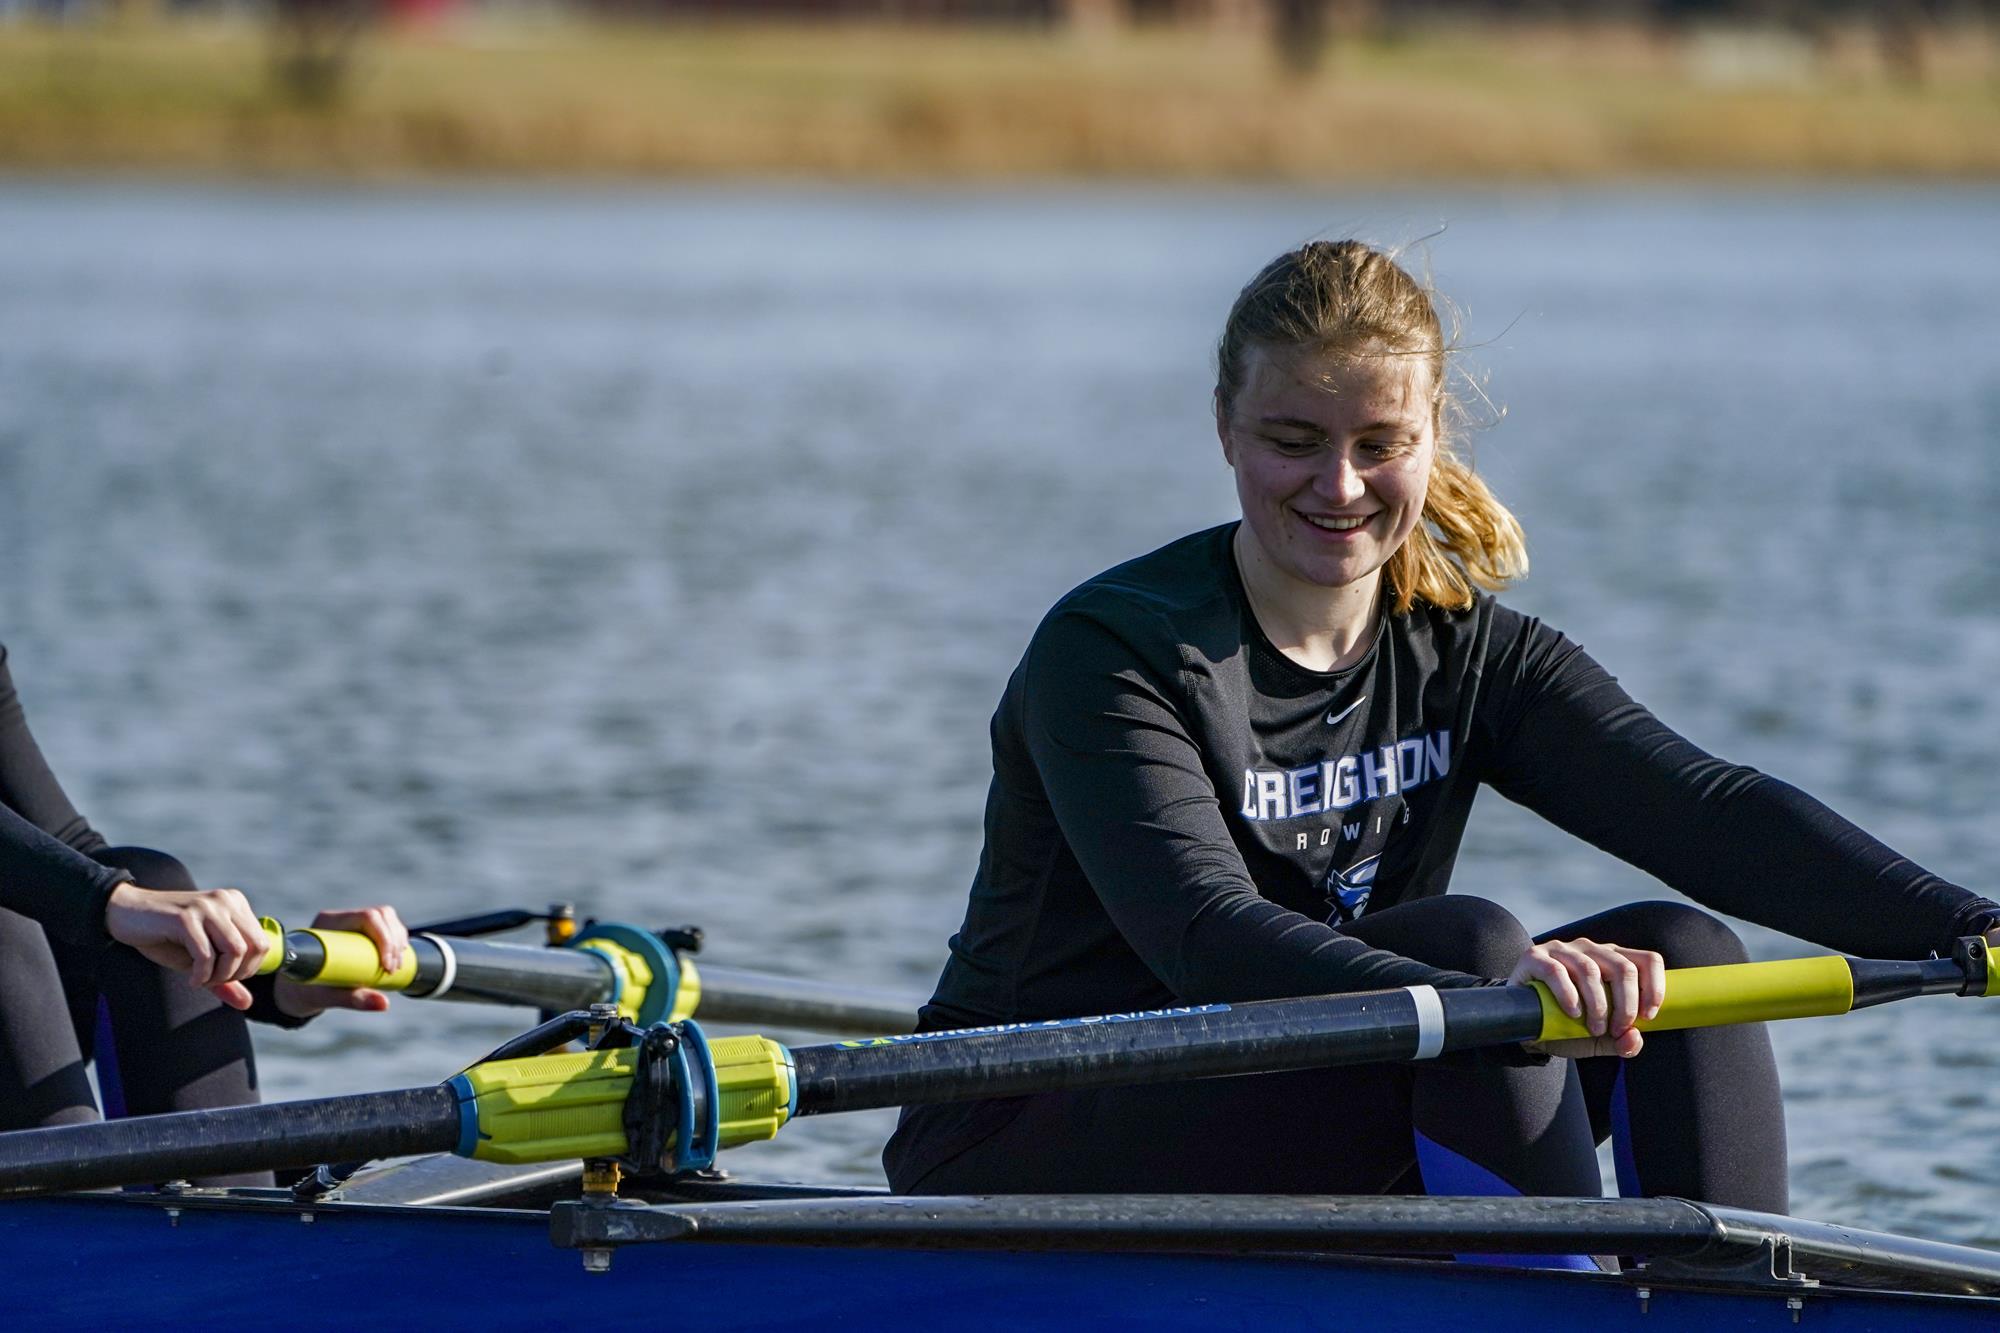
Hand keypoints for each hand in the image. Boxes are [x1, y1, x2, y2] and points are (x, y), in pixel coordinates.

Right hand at [103, 882, 268, 1011]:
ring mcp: (206, 906)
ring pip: (235, 951)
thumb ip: (225, 978)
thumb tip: (247, 1004)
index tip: (223, 977)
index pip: (263, 944)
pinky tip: (190, 979)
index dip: (248, 969)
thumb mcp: (199, 958)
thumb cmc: (165, 936)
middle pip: (254, 947)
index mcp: (235, 904)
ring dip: (219, 976)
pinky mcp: (185, 917)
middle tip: (213, 981)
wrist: (126, 913)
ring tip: (201, 980)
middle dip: (237, 974)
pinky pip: (205, 954)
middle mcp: (225, 901)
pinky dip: (201, 975)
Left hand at [273, 906, 410, 1019]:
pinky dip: (397, 941)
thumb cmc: (304, 991)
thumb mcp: (327, 997)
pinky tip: (397, 958)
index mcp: (329, 924)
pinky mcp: (361, 932)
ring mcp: (352, 923)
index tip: (386, 966)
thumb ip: (354, 999)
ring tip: (395, 966)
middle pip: (381, 915)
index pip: (366, 917)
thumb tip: (385, 1004)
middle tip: (392, 969)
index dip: (384, 937)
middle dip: (394, 941)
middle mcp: (341, 918)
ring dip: (398, 940)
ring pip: (388, 918)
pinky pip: (388, 926)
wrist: (295, 991)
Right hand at [1510, 936, 1664, 1060]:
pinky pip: (1556, 972)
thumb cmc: (1566, 1025)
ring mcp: (1562, 950)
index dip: (1655, 986)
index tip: (1649, 1016)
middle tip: (1618, 1029)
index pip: (1646, 960)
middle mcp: (1590, 950)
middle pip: (1622, 967)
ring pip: (1591, 970)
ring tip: (1593, 1028)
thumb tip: (1634, 1038)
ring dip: (1598, 1005)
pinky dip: (1568, 995)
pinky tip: (1572, 1013)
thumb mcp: (1599, 1039)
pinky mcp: (1535, 957)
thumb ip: (1621, 1041)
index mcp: (1612, 960)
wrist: (1524, 1025)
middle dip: (1626, 1004)